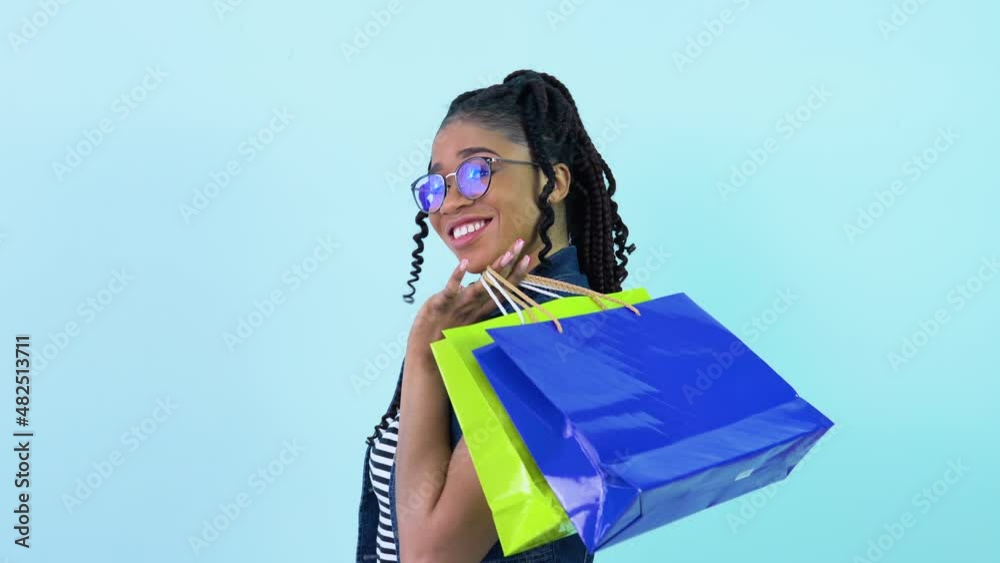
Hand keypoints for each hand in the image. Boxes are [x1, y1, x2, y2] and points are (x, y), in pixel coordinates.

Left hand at [409, 238, 531, 348]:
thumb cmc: (444, 333)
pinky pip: (451, 289)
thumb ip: (469, 301)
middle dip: (511, 265)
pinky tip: (464, 263)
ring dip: (495, 269)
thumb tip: (471, 284)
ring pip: (482, 286)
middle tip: (521, 245)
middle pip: (497, 285)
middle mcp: (474, 306)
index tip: (527, 259)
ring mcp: (459, 305)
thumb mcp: (462, 316)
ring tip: (507, 254)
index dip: (516, 275)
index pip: (503, 290)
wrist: (425, 350)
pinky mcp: (441, 303)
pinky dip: (458, 276)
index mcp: (480, 309)